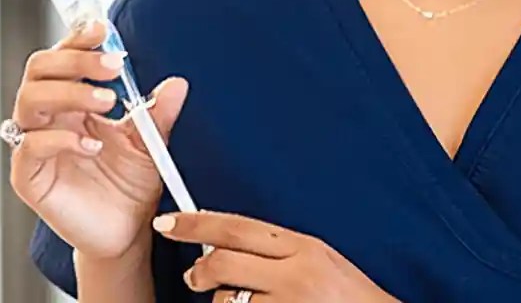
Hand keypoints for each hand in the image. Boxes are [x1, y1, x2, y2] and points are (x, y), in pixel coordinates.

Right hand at [7, 21, 189, 259]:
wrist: (126, 231)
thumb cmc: (130, 183)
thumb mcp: (150, 142)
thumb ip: (158, 113)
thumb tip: (177, 82)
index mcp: (71, 100)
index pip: (62, 57)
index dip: (77, 39)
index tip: (104, 30)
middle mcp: (47, 117)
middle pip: (40, 69)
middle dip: (76, 60)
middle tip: (114, 66)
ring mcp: (33, 144)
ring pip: (30, 100)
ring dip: (70, 93)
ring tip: (108, 103)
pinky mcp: (28, 176)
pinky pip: (30, 147)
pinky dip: (61, 139)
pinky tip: (92, 146)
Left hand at [153, 211, 397, 301]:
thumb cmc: (352, 297)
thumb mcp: (322, 260)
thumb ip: (281, 250)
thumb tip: (230, 244)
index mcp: (304, 247)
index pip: (238, 228)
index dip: (197, 224)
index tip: (168, 224)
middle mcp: (296, 275)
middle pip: (223, 262)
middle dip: (198, 271)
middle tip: (194, 277)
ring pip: (227, 301)